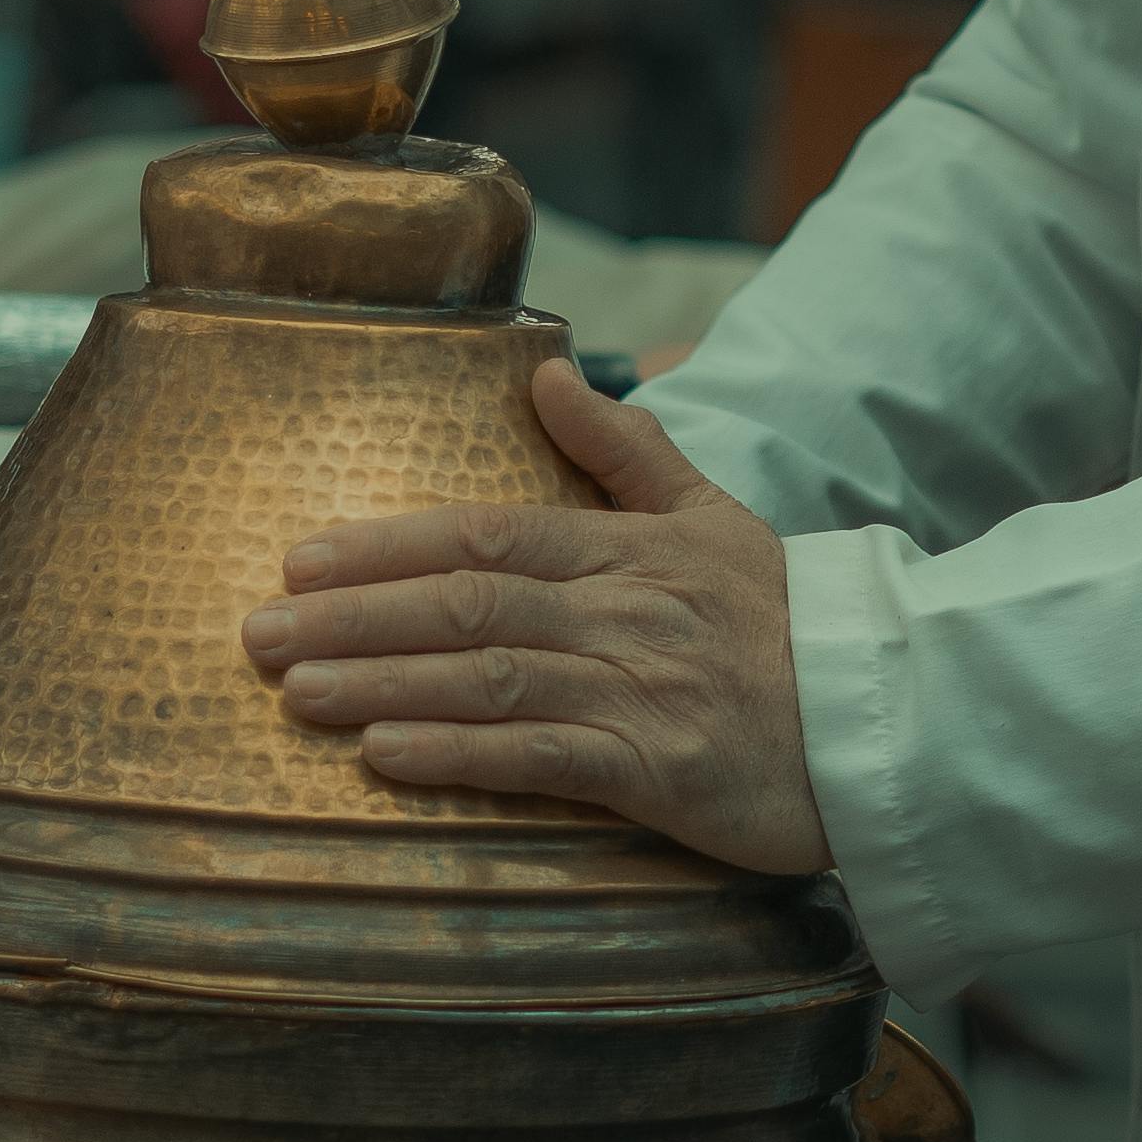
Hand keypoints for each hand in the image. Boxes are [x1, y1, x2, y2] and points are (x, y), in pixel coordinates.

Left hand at [239, 359, 828, 873]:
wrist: (884, 726)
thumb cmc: (788, 627)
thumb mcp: (715, 517)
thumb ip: (628, 450)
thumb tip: (547, 372)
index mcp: (629, 550)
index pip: (486, 534)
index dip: (385, 545)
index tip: (297, 557)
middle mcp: (624, 611)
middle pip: (466, 601)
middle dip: (352, 616)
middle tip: (256, 633)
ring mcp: (639, 689)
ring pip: (488, 676)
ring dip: (381, 681)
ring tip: (294, 693)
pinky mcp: (659, 769)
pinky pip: (543, 756)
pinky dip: (460, 754)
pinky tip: (388, 754)